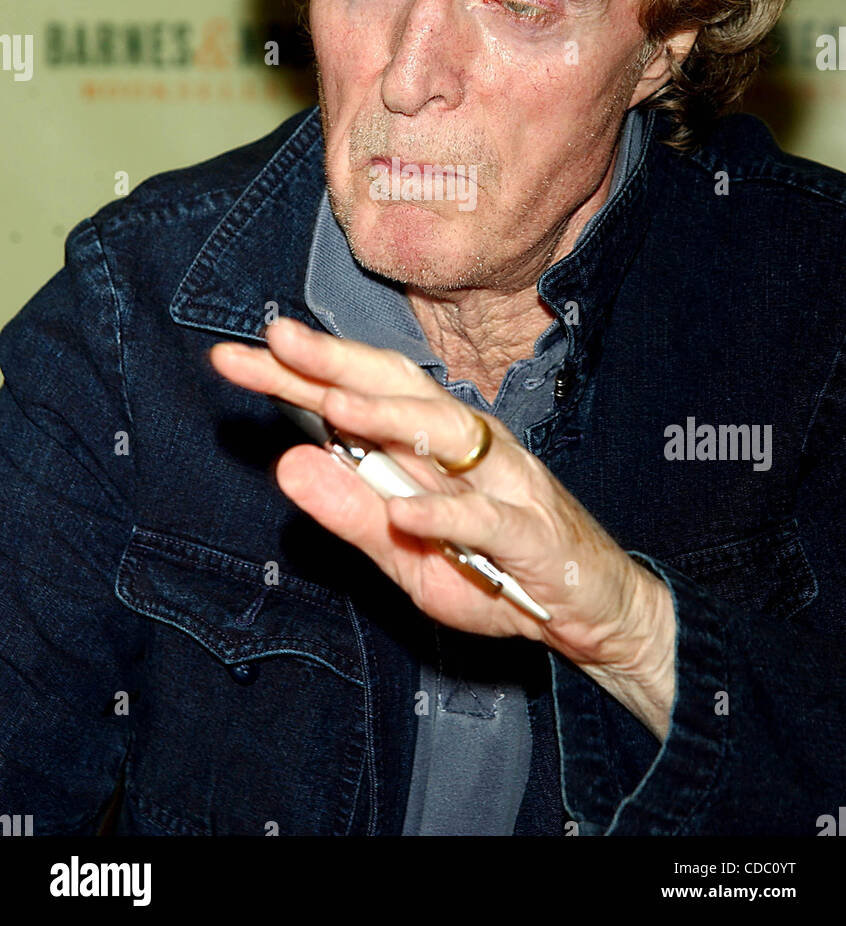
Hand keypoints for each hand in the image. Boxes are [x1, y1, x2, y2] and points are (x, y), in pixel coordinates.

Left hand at [209, 317, 675, 737]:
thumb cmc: (493, 571)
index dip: (299, 374)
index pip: (358, 393)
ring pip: (445, 435)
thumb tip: (287, 465)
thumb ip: (350, 510)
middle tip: (275, 338)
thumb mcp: (404, 552)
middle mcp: (467, 444)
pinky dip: (444, 515)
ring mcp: (502, 481)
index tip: (235, 356)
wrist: (592, 609)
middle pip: (399, 389)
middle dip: (336, 363)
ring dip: (387, 419)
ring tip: (332, 405)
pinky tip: (403, 513)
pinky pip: (484, 519)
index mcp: (432, 443)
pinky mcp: (530, 532)